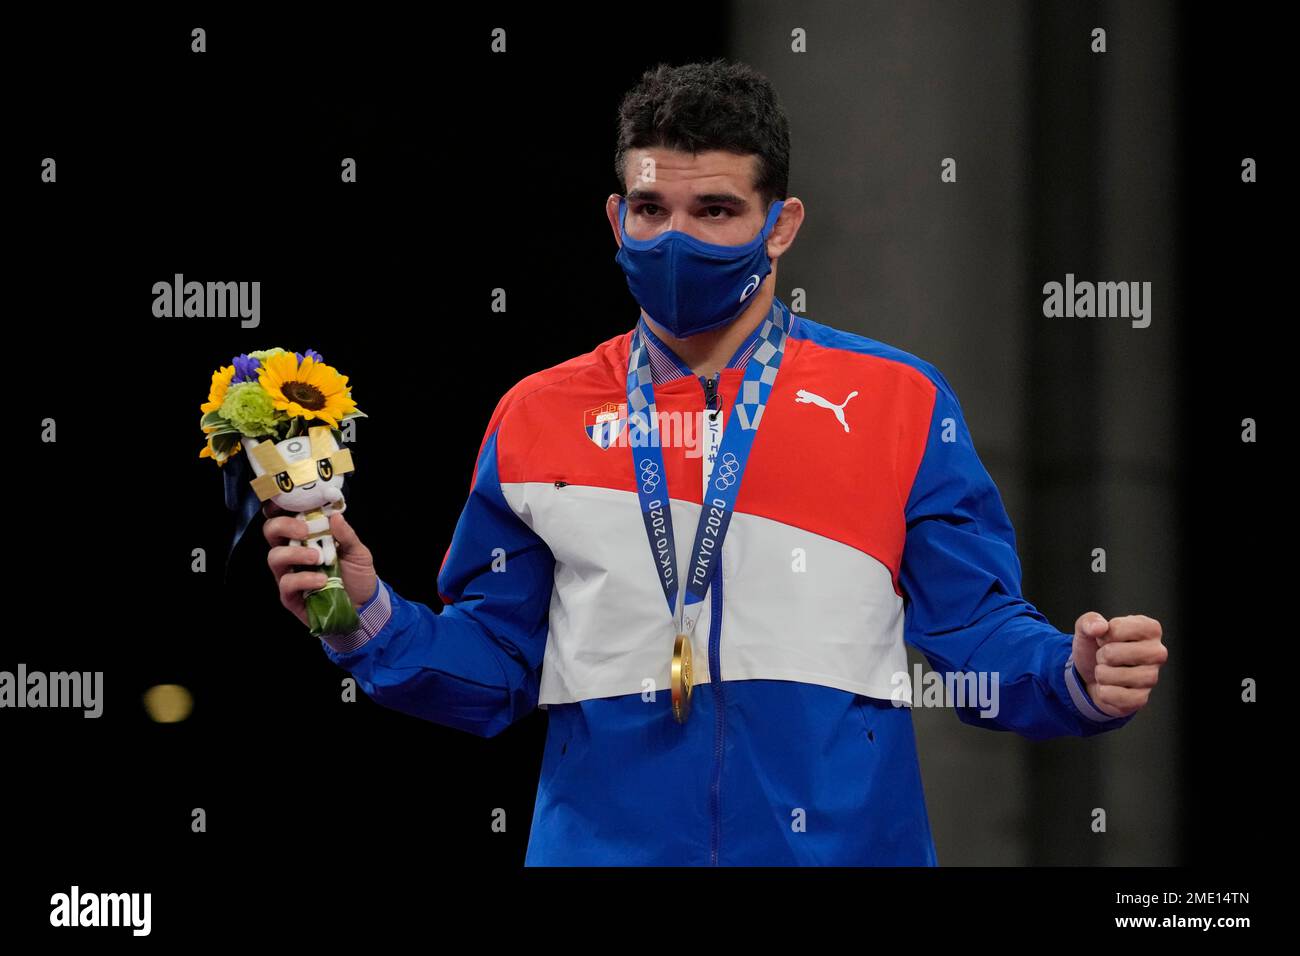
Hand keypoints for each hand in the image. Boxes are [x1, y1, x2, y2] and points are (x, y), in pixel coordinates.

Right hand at [262, 500, 377, 628]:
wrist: (364, 606)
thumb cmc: (357, 575)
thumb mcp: (358, 552)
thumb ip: (346, 534)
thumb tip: (334, 515)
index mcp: (306, 537)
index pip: (284, 517)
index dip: (281, 507)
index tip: (291, 500)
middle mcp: (293, 553)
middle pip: (270, 531)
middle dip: (284, 526)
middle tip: (306, 531)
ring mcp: (289, 574)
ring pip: (274, 557)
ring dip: (295, 553)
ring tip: (318, 558)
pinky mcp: (290, 596)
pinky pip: (286, 584)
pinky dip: (304, 579)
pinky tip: (322, 581)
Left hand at [1071, 612, 1167, 717]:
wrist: (1091, 676)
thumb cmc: (1096, 648)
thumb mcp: (1088, 628)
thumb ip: (1089, 621)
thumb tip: (1099, 627)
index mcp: (1150, 629)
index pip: (1117, 628)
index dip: (1102, 635)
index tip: (1106, 639)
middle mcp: (1157, 652)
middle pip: (1113, 653)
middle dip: (1101, 655)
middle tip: (1106, 657)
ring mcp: (1152, 677)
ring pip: (1114, 675)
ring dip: (1101, 674)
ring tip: (1108, 671)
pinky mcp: (1142, 698)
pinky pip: (1115, 696)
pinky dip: (1103, 692)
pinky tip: (1109, 687)